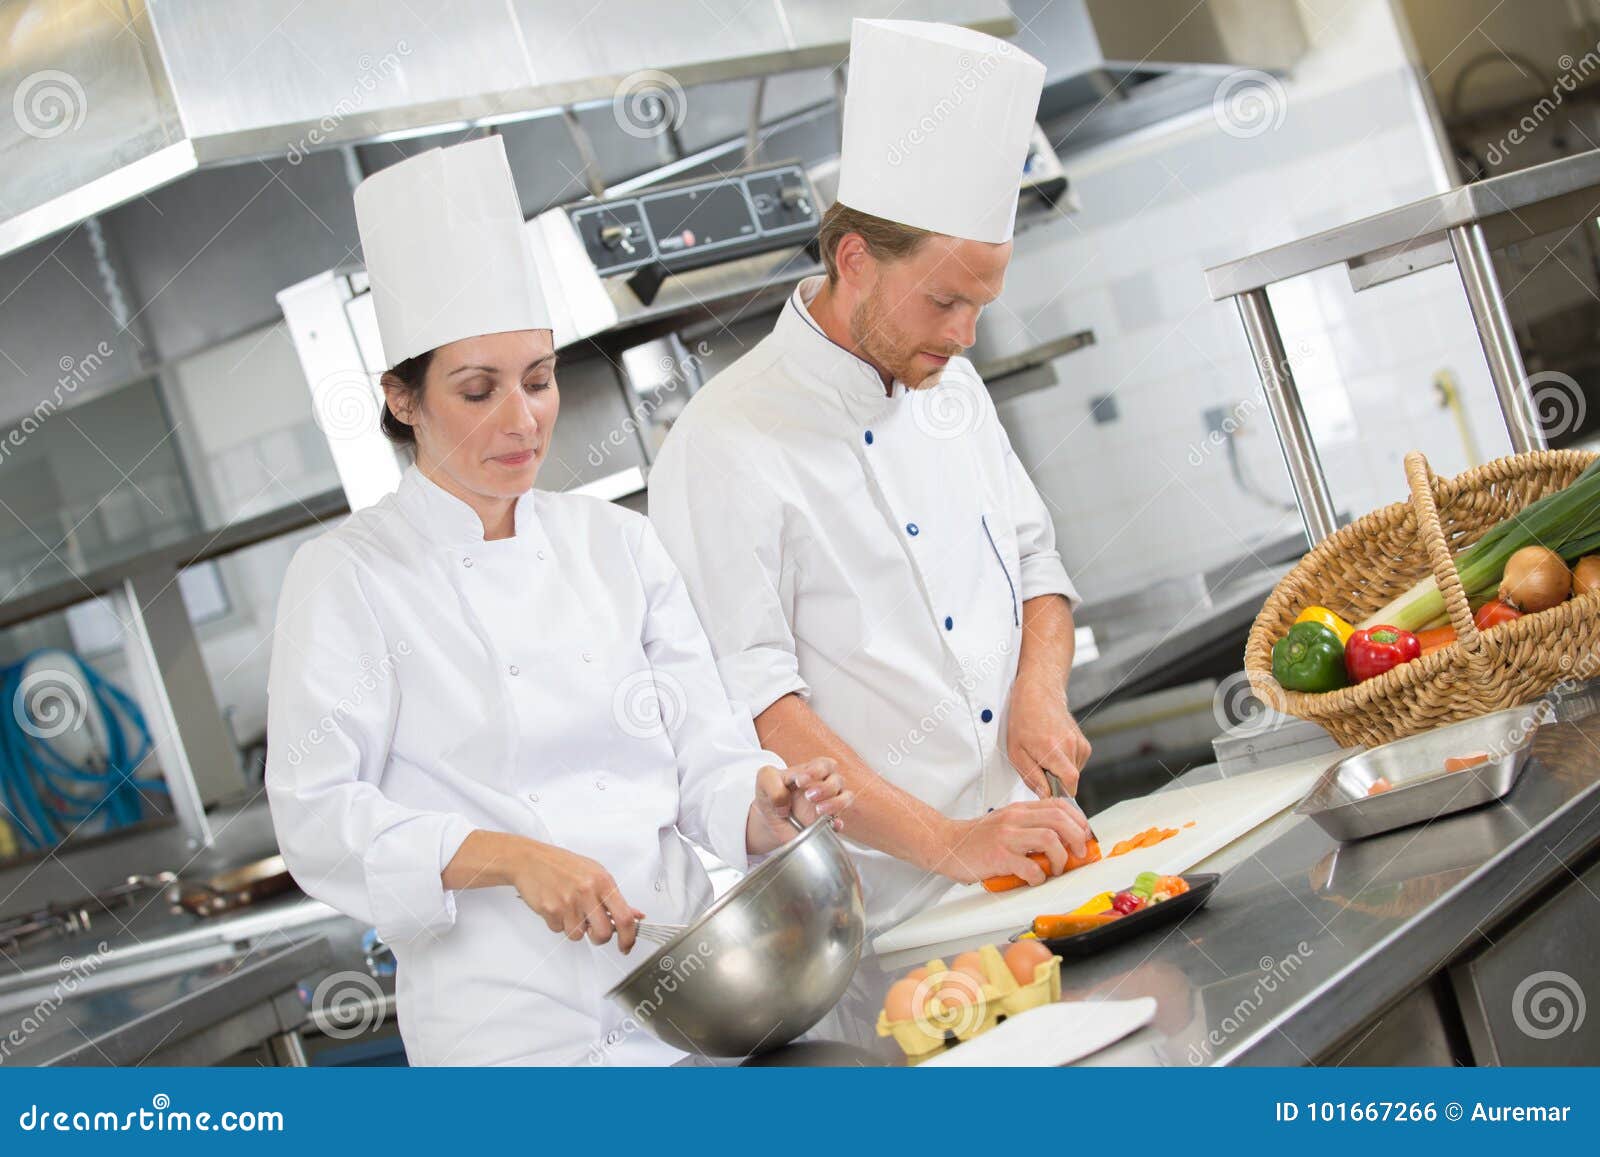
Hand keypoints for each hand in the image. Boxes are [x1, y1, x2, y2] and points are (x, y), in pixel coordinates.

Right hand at [506, 839, 644, 953]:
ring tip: (570, 909)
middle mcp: (587, 891)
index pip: (624, 917)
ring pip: (579, 936)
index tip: (626, 946)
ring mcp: (568, 902)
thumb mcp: (595, 873)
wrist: (530, 860)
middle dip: (599, 938)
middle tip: (593, 929)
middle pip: (603, 933)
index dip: (629, 937)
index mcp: (603, 881)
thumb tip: (635, 914)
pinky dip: (558, 923)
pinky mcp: (550, 910)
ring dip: (575, 928)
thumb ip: (613, 897)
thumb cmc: (563, 865)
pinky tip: (557, 906)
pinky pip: (559, 930)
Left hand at [746, 758, 852, 854]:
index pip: (826, 764)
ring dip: (836, 803)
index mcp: (812, 771)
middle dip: (825, 787)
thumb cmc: (770, 793)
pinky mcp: (827, 824)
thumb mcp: (764, 780)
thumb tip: (785, 803)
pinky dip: (837, 824)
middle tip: (809, 795)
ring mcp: (828, 804)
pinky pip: (840, 822)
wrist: (768, 819)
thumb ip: (773, 785)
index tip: (800, 781)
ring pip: (846, 797)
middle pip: (838, 780)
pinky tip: (829, 825)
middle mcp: (824, 786)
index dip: (817, 770)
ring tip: (818, 810)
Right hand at [933, 799, 1091, 884]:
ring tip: (1056, 868)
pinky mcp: (999, 857)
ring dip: (1061, 858)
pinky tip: (1034, 878)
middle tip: (1078, 853)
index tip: (1084, 835)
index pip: (1059, 805)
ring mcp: (1007, 837)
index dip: (1079, 820)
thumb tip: (1063, 840)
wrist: (946, 844)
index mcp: (1019, 810)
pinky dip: (1039, 876)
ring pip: (1050, 840)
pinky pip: (1031, 867)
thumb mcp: (1006, 823)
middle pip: (1059, 820)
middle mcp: (1015, 819)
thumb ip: (1030, 826)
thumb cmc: (978, 838)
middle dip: (1077, 838)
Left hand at [1006, 676, 1090, 796]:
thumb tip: (1045, 795)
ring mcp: (1080, 744)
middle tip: (1040, 766)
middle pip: (1070, 780)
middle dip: (1055, 780)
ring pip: (1073, 772)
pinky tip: (1054, 750)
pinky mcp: (1085, 744)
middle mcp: (1071, 746)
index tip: (1050, 793)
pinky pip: (1076, 764)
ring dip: (1059, 770)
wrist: (1039, 694)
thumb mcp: (1016, 752)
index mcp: (1053, 748)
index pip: (1070, 782)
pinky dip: (1065, 762)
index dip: (1060, 793)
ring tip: (1045, 754)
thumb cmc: (1024, 720)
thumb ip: (1032, 777)